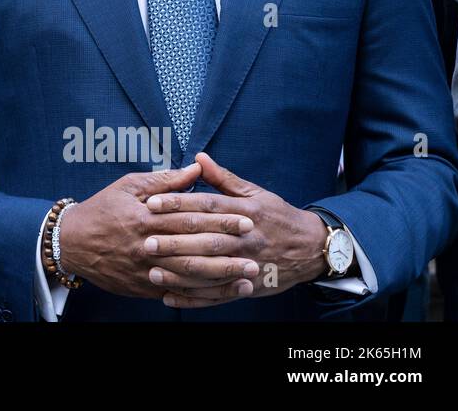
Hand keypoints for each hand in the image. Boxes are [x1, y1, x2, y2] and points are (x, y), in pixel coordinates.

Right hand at [58, 163, 257, 300]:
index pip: (190, 218)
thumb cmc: (101, 209)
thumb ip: (164, 180)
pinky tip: (221, 293)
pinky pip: (177, 292)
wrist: (71, 243)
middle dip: (228, 249)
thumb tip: (195, 169)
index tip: (247, 219)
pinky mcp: (143, 287)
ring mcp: (145, 270)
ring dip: (221, 276)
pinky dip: (201, 294)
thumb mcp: (128, 186)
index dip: (221, 219)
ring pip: (189, 275)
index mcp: (145, 218)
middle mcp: (147, 246)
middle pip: (194, 248)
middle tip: (256, 249)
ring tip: (247, 275)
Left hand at [142, 152, 328, 307]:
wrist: (312, 248)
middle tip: (146, 239)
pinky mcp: (248, 286)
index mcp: (245, 212)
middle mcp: (245, 239)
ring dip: (179, 274)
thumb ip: (224, 178)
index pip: (207, 206)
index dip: (179, 203)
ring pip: (209, 271)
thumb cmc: (277, 216)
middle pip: (205, 240)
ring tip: (152, 271)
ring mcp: (247, 266)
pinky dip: (193, 299)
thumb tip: (198, 158)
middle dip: (174, 241)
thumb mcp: (255, 193)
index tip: (152, 203)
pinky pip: (217, 295)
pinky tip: (169, 297)